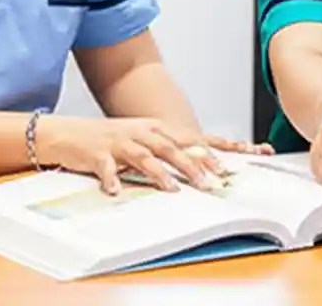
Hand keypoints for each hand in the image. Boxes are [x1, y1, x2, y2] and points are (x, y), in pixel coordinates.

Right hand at [36, 115, 272, 194]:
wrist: (67, 132)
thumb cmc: (113, 140)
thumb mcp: (147, 142)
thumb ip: (174, 152)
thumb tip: (205, 167)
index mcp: (161, 129)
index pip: (199, 138)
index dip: (226, 145)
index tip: (254, 152)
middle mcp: (146, 132)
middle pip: (176, 148)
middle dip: (197, 164)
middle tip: (214, 182)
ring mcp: (122, 141)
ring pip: (147, 156)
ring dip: (162, 174)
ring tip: (175, 190)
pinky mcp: (99, 154)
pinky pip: (107, 168)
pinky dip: (112, 179)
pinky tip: (117, 191)